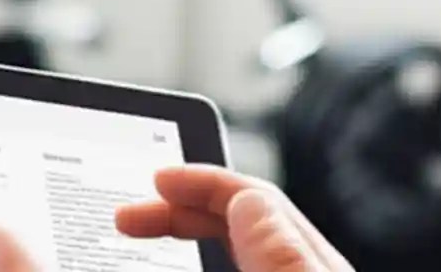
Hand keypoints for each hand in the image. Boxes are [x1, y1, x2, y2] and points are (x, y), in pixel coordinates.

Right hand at [117, 165, 353, 271]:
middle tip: (128, 218)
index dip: (202, 180)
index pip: (256, 199)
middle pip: (238, 222)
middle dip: (179, 210)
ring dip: (184, 235)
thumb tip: (249, 200)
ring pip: (233, 251)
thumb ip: (280, 261)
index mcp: (313, 264)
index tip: (156, 179)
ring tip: (140, 238)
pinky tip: (177, 266)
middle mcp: (299, 270)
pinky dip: (203, 260)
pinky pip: (235, 265)